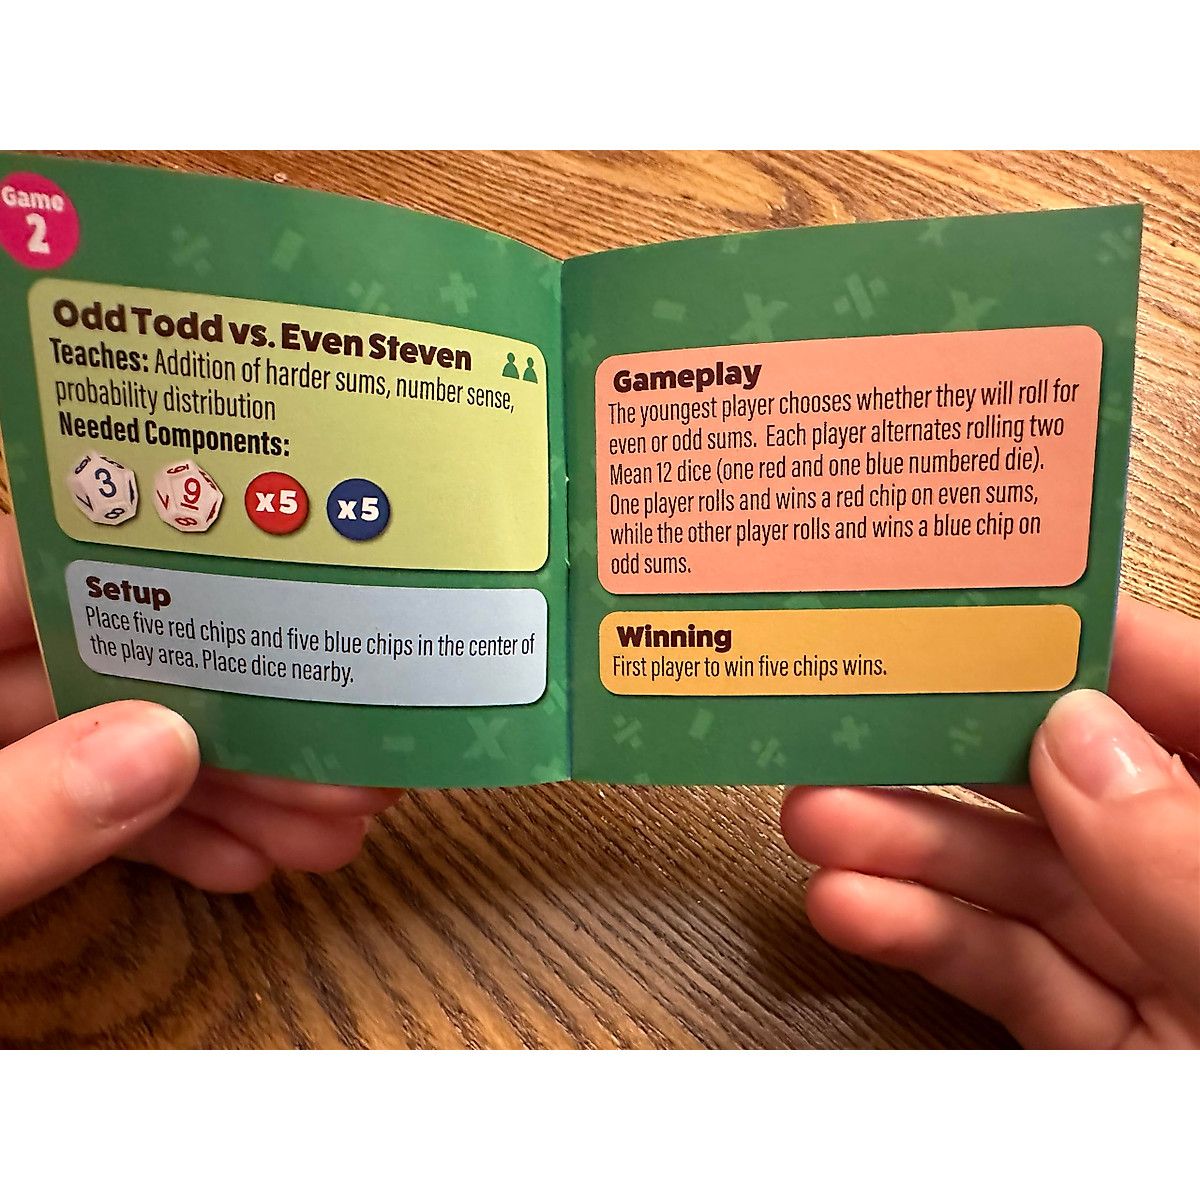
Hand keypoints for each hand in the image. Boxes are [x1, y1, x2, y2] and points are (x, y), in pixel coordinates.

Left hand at [0, 511, 395, 917]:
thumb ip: (16, 810)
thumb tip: (161, 748)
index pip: (57, 568)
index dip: (179, 570)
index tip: (293, 592)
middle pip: (119, 671)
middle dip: (243, 714)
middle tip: (349, 745)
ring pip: (119, 752)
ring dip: (227, 790)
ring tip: (330, 823)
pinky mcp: (7, 828)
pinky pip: (90, 818)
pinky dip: (164, 843)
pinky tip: (245, 861)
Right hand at [781, 596, 1199, 1047]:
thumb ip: (1176, 857)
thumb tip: (1080, 739)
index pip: (1180, 697)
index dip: (1081, 644)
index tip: (976, 606)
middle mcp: (1198, 885)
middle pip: (1071, 785)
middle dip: (950, 750)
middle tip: (857, 712)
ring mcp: (1155, 965)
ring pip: (1019, 880)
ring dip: (905, 845)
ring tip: (814, 816)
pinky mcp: (1099, 1044)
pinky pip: (1005, 972)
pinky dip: (922, 936)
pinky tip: (850, 904)